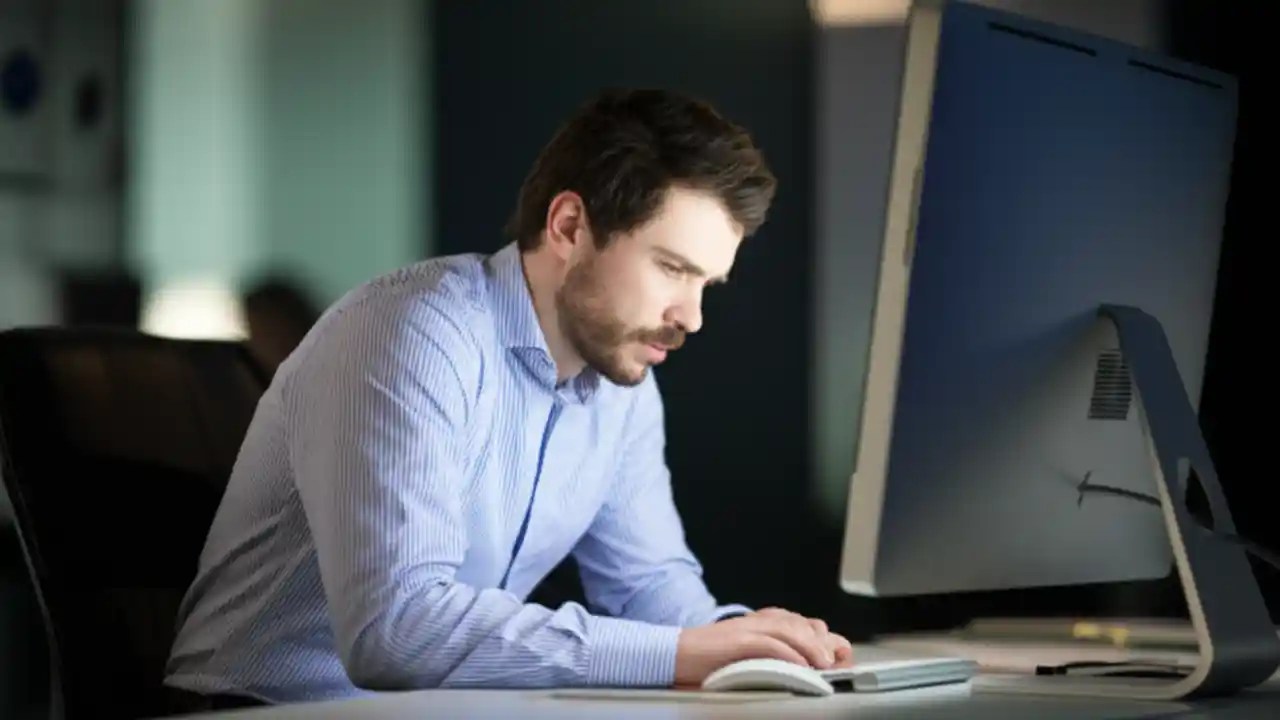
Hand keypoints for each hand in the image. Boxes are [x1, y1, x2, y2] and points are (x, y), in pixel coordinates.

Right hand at [675, 607, 853, 685]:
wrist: (676, 655)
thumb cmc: (711, 660)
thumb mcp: (751, 656)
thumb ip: (776, 656)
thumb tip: (807, 669)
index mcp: (764, 622)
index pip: (805, 623)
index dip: (827, 638)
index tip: (842, 656)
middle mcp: (759, 620)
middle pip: (803, 624)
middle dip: (824, 643)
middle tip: (838, 663)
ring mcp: (748, 627)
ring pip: (790, 629)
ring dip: (812, 647)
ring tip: (825, 665)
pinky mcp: (737, 639)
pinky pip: (769, 642)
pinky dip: (788, 653)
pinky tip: (801, 665)